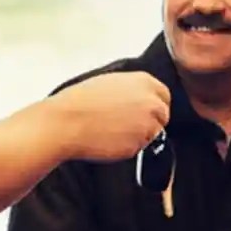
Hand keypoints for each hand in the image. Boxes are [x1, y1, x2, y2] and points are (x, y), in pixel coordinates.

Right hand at [39, 71, 170, 160]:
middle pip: (162, 115)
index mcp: (145, 81)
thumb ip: (132, 89)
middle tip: (126, 124)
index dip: (153, 104)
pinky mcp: (139, 144)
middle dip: (150, 121)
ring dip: (138, 135)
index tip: (143, 111)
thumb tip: (140, 98)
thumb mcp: (110, 83)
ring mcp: (148, 124)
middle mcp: (151, 102)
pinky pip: (138, 148)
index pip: (163, 95)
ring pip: (152, 134)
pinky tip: (108, 139)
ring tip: (111, 129)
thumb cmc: (80, 102)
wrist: (66, 122)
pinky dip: (127, 147)